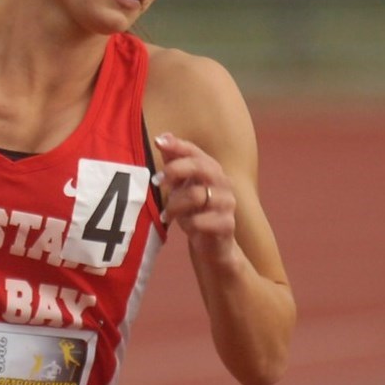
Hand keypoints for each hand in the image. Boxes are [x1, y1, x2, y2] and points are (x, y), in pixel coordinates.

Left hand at [153, 132, 237, 256]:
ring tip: (167, 214)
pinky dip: (189, 224)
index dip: (177, 145)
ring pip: (197, 195)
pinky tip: (185, 227)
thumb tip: (162, 138)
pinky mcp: (227, 225)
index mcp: (212, 170)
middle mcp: (223, 183)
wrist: (213, 246)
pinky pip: (201, 221)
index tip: (158, 142)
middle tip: (157, 181)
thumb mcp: (182, 187)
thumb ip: (174, 164)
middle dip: (176, 170)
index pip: (195, 152)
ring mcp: (227, 203)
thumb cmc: (196, 212)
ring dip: (176, 204)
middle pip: (201, 167)